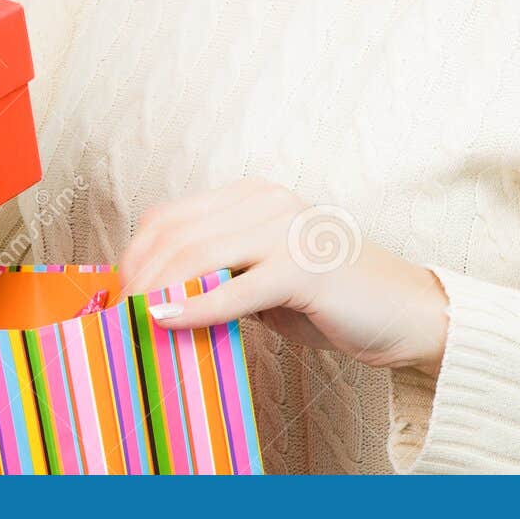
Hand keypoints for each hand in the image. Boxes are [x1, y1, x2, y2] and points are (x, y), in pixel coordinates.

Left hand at [117, 178, 450, 378]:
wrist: (406, 313)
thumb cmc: (333, 300)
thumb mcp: (264, 281)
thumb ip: (220, 278)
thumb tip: (159, 301)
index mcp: (254, 197)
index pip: (171, 216)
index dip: (135, 253)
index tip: (115, 292)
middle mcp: (268, 203)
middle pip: (176, 233)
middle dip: (136, 275)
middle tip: (114, 315)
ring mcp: (288, 230)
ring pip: (196, 255)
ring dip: (156, 290)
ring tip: (132, 320)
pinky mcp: (305, 268)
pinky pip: (234, 289)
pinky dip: (193, 307)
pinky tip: (166, 321)